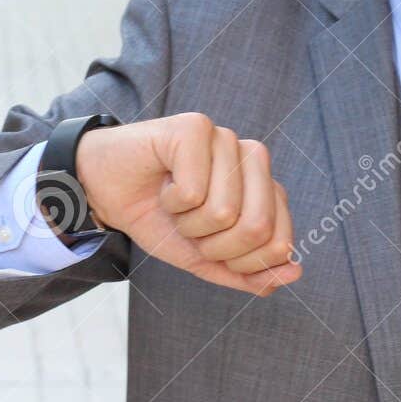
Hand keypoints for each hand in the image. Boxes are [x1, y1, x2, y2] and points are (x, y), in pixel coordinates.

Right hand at [74, 112, 300, 296]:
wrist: (105, 191)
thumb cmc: (158, 218)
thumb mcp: (205, 258)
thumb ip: (249, 272)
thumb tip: (294, 274)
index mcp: (265, 187)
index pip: (280, 242)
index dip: (242, 263)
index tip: (211, 249)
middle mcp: (252, 158)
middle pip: (256, 228)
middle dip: (214, 246)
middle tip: (190, 228)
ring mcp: (226, 139)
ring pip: (223, 211)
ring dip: (187, 223)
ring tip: (174, 203)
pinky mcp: (194, 127)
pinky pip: (193, 191)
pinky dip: (170, 201)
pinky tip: (162, 183)